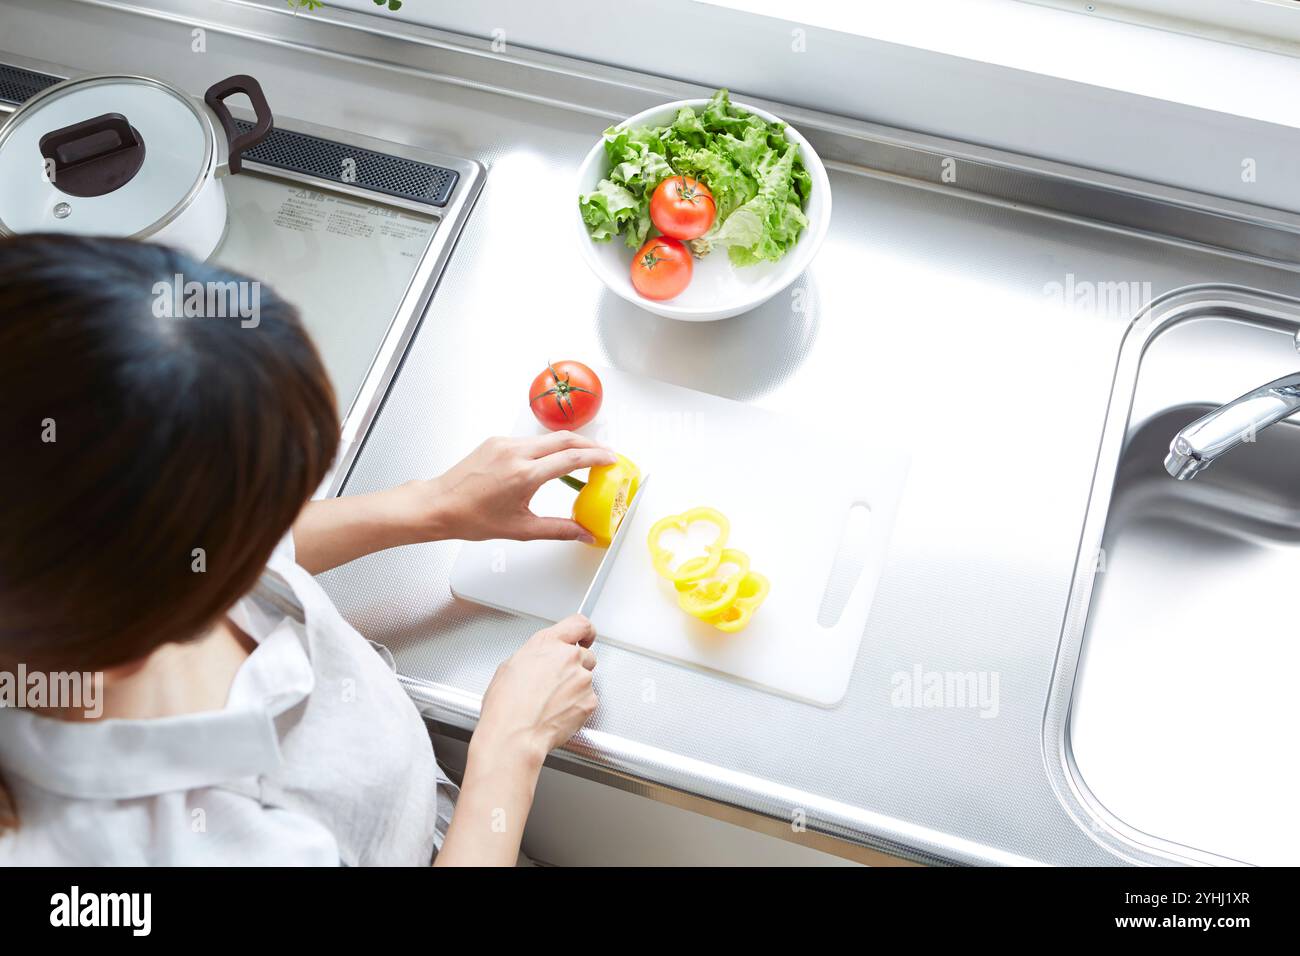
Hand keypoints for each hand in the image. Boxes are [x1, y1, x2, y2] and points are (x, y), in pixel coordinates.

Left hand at [425, 432, 615, 542]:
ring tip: (582, 459)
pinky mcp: (496, 441)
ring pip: (547, 438)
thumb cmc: (472, 517)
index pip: (571, 458)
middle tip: (605, 455)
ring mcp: (504, 443)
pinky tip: (551, 461)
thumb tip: (584, 534)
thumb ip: (559, 530)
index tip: (611, 460)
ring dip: (569, 445)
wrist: (439, 505)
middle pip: (564, 440)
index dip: (596, 458)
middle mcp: (514, 452)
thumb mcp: (521, 529)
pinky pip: (530, 440)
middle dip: (589, 446)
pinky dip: (547, 447)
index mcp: (523, 474)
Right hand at [473, 615, 598, 765]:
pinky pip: (588, 700)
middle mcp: (568, 656)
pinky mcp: (590, 700)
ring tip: (551, 704)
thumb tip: (540, 661)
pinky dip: (577, 707)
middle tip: (557, 684)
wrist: (514, 736)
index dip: (586, 632)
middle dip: (576, 667)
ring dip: (575, 689)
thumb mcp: (510, 667)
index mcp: (547, 643)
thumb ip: (534, 656)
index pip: (579, 624)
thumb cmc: (505, 706)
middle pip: (585, 655)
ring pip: (586, 679)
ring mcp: (582, 678)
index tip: (586, 638)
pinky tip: (558, 714)